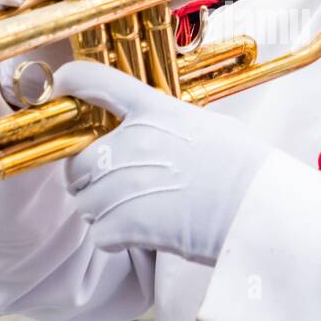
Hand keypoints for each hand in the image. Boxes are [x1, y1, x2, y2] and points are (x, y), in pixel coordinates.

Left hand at [56, 61, 270, 263]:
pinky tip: (144, 235)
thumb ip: (174, 125)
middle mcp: (131, 142)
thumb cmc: (248, 170)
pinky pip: (100, 234)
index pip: (94, 80)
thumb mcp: (211, 127)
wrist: (260, 209)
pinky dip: (116, 239)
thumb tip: (165, 133)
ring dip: (105, 212)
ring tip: (143, 215)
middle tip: (120, 189)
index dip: (70, 82)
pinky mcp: (124, 222)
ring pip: (86, 202)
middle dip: (90, 178)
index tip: (60, 87)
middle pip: (77, 161)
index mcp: (153, 111)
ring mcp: (124, 183)